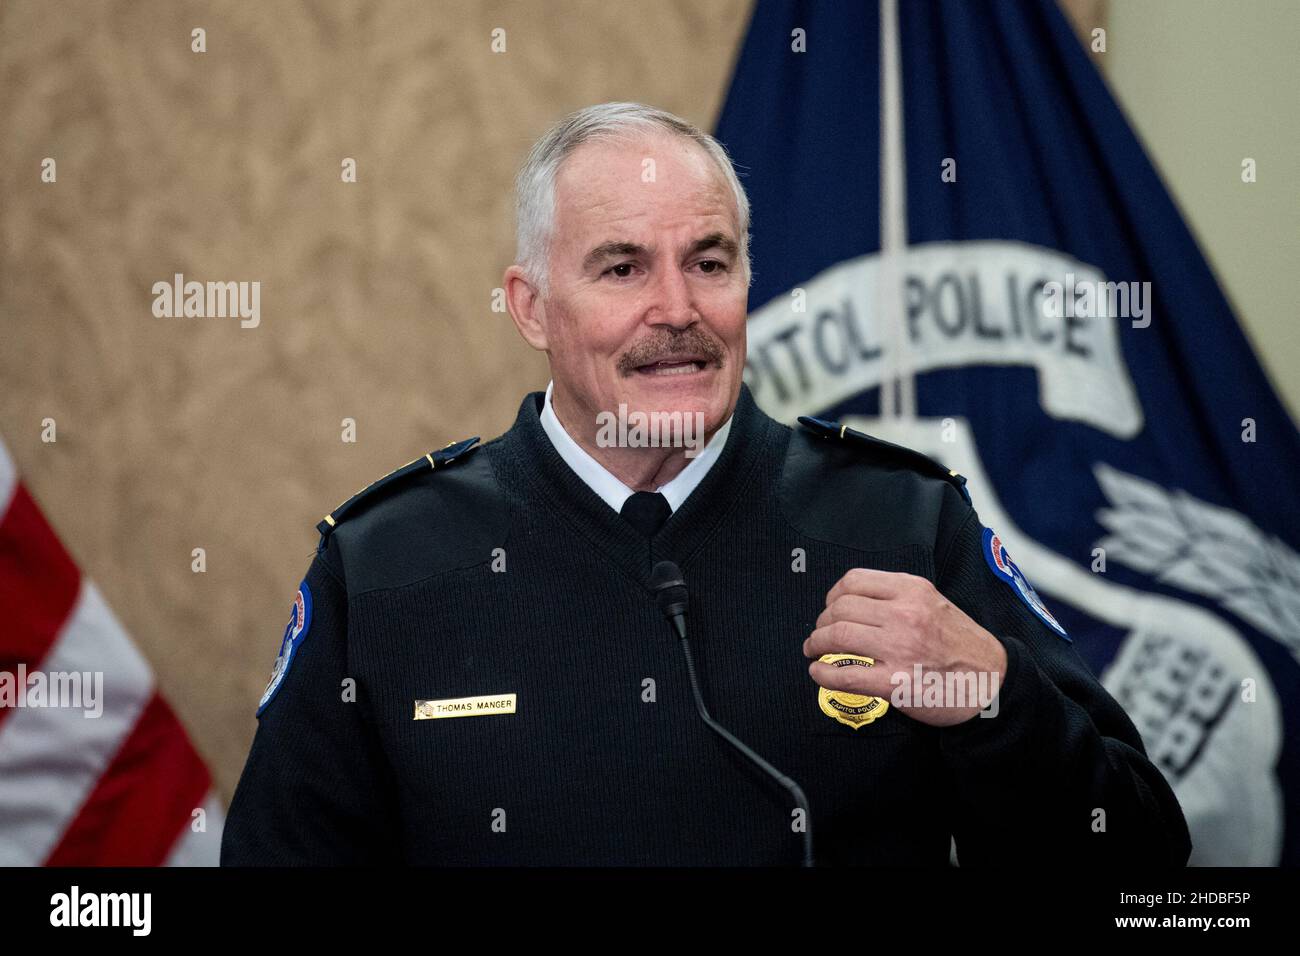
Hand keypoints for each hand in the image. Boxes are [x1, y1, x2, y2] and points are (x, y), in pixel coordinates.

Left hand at [803, 568, 1007, 726]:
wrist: (992, 682)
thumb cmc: (964, 645)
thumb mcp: (937, 604)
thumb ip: (901, 598)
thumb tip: (857, 602)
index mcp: (913, 591)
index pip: (855, 581)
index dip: (833, 595)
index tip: (830, 606)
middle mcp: (905, 615)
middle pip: (841, 609)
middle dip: (822, 621)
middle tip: (819, 632)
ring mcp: (900, 648)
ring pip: (838, 636)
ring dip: (817, 643)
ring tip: (814, 650)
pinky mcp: (895, 682)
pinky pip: (846, 674)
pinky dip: (823, 673)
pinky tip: (818, 672)